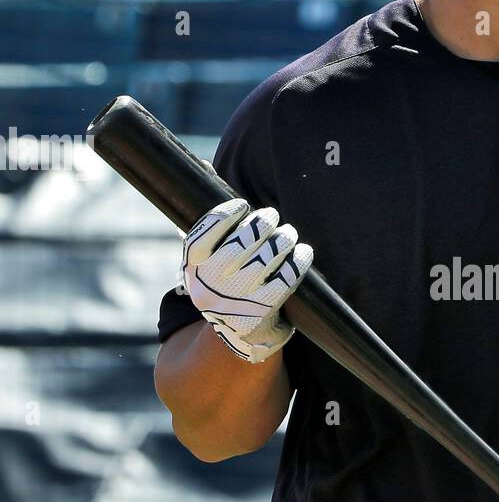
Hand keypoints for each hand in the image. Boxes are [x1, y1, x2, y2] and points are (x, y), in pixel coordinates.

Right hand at [178, 198, 312, 363]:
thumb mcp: (206, 259)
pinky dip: (297, 262)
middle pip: (240, 244)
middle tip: (273, 216)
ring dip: (282, 240)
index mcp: (192, 268)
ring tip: (289, 233)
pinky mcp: (260, 315)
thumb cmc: (226, 283)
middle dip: (261, 224)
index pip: (203, 234)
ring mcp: (235, 302)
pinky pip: (284, 280)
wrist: (240, 335)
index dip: (226, 215)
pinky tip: (303, 252)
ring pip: (264, 260)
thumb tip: (204, 167)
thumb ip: (207, 219)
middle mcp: (209, 286)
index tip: (243, 204)